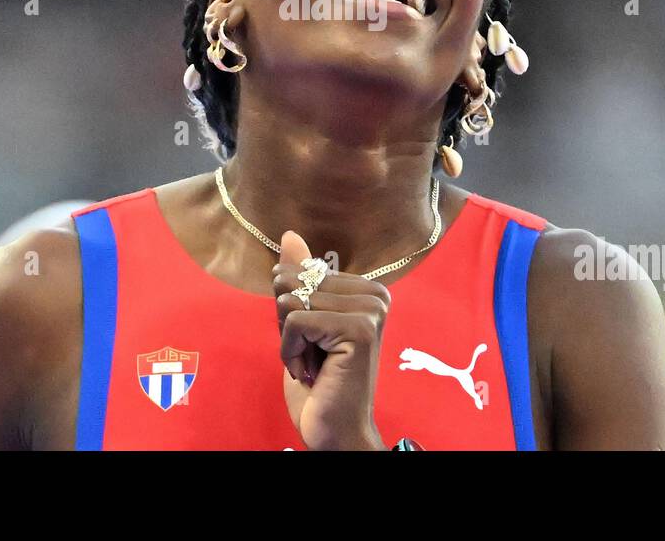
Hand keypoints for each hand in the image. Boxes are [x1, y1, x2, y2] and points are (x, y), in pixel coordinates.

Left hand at [273, 231, 389, 450]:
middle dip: (288, 324)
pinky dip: (290, 351)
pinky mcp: (359, 329)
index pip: (302, 273)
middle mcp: (376, 295)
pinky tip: (310, 371)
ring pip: (293, 302)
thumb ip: (300, 280)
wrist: (334, 429)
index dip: (292, 310)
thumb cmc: (318, 380)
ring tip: (312, 364)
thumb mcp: (302, 323)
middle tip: (311, 356)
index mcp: (367, 290)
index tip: (314, 343)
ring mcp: (371, 311)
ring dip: (289, 341)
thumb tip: (290, 235)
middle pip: (295, 283)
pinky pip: (296, 321)